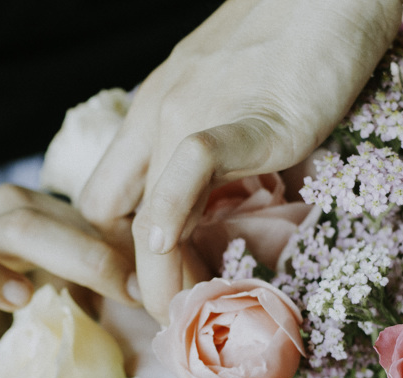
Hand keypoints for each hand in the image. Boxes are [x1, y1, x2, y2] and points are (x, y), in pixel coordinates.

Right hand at [0, 148, 138, 377]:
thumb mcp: (66, 289)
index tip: (143, 292)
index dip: (102, 250)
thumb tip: (170, 287)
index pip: (57, 218)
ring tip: (20, 299)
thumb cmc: (17, 301)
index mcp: (15, 221)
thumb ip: (105, 283)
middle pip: (9, 222)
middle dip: (68, 251)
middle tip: (111, 286)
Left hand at [78, 0, 401, 322]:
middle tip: (168, 305)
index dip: (123, 247)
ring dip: (158, 274)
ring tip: (183, 308)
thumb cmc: (296, 42)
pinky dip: (176, 215)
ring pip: (145, 212)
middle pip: (107, 212)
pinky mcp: (241, 117)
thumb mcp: (235, 102)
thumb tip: (225, 209)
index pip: (107, 195)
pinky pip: (190, 169)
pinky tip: (181, 249)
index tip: (157, 283)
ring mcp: (191, 112)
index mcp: (154, 109)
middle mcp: (157, 112)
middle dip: (129, 269)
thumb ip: (218, 154)